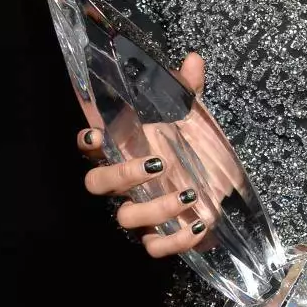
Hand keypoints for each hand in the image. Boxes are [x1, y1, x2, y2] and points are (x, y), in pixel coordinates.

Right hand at [78, 52, 219, 257]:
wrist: (220, 184)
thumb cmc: (194, 146)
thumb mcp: (193, 117)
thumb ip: (187, 91)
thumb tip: (192, 59)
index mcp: (126, 150)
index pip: (90, 148)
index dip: (86, 143)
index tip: (95, 134)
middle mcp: (126, 183)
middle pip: (98, 185)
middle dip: (121, 176)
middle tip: (157, 164)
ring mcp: (141, 210)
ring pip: (126, 217)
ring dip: (155, 209)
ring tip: (188, 194)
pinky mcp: (162, 234)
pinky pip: (155, 247)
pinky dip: (175, 240)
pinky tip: (198, 225)